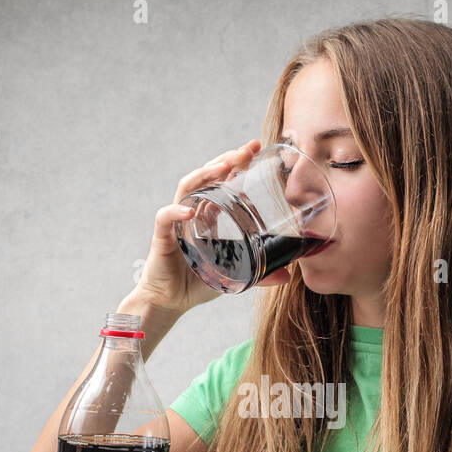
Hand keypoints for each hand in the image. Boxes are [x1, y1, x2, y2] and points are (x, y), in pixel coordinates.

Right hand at [135, 139, 262, 315]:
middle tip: (248, 150)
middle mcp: (193, 211)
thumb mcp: (236, 275)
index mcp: (209, 214)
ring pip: (187, 188)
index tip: (256, 150)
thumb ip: (261, 274)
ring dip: (204, 174)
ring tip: (223, 167)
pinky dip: (176, 212)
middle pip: (207, 176)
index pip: (223, 181)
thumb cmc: (198, 282)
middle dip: (227, 160)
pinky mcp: (163, 236)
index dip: (238, 163)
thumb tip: (288, 276)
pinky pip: (166, 218)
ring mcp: (177, 221)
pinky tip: (190, 211)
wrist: (169, 301)